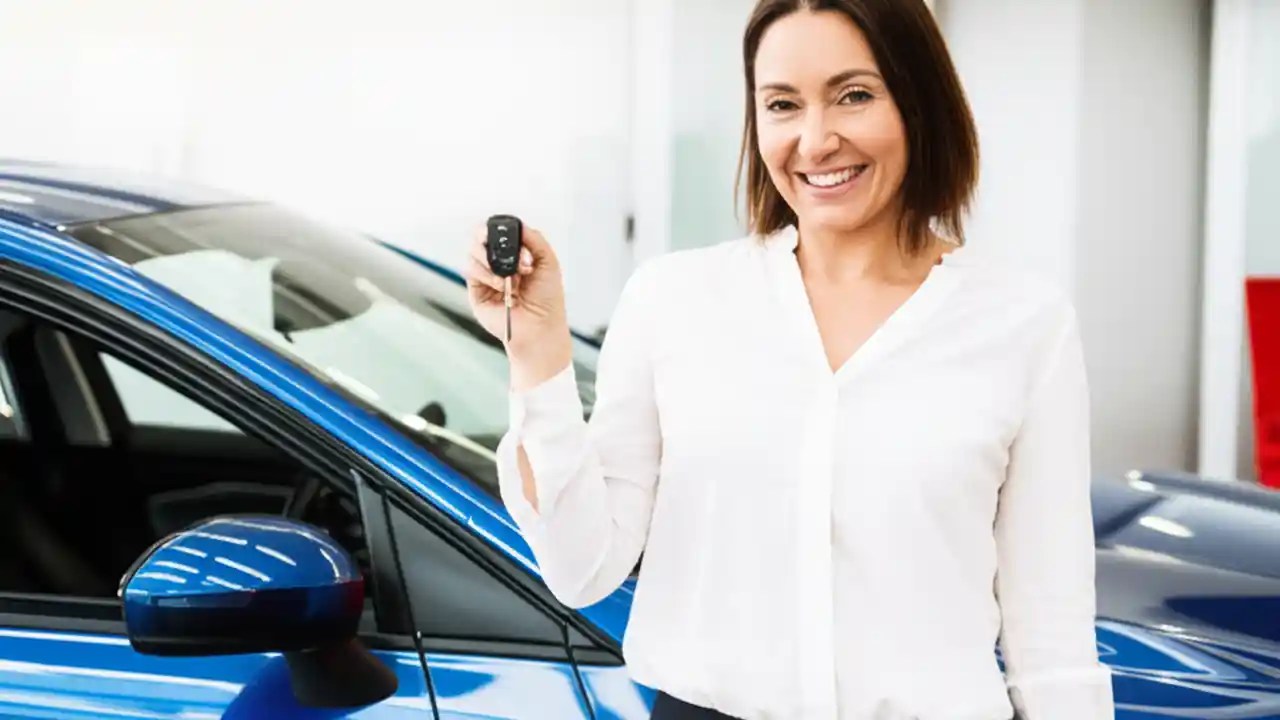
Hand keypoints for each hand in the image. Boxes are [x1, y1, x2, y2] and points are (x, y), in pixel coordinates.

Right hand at [465, 222, 572, 388]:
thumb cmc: (547, 299)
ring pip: (472, 251)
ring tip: (509, 275)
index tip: (505, 233)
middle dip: (487, 237)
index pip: (497, 232)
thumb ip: (534, 239)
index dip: (497, 228)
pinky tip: (501, 284)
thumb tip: (518, 225)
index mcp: (515, 255)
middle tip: (501, 248)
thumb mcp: (548, 262)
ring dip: (490, 258)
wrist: (539, 327)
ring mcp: (485, 276)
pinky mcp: (476, 290)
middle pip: (478, 237)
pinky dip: (485, 272)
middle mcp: (498, 264)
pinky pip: (470, 269)